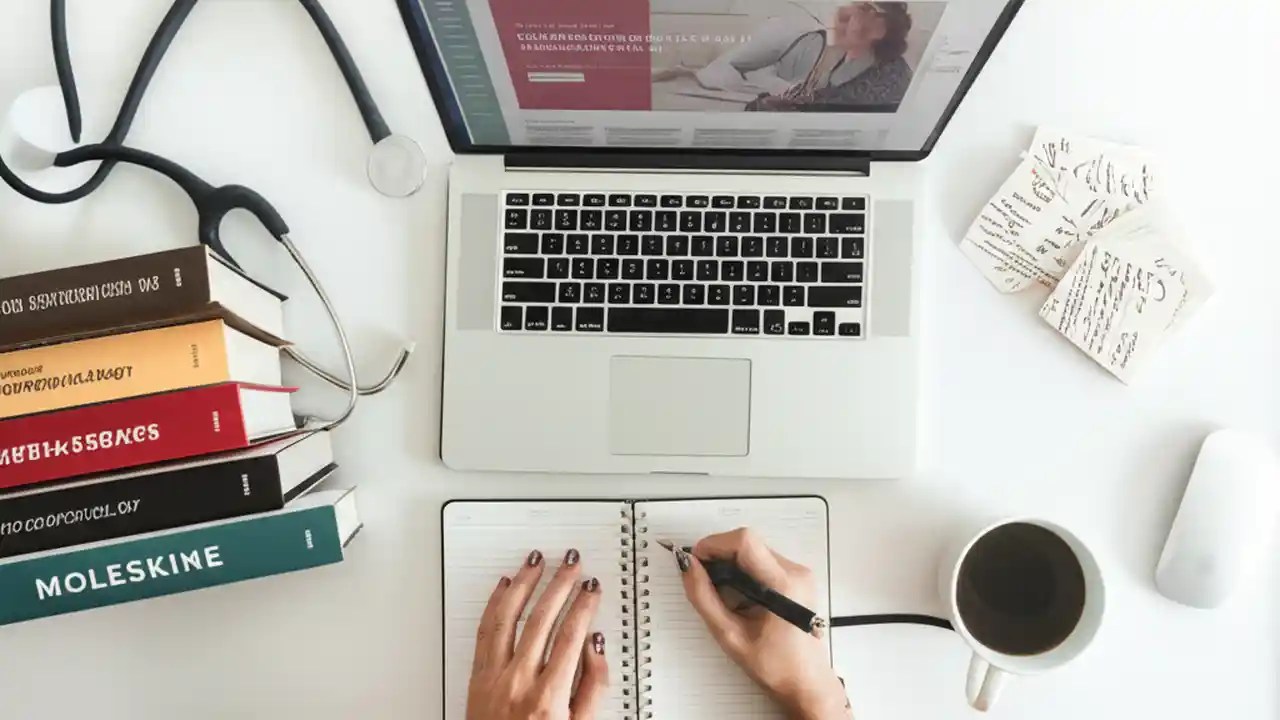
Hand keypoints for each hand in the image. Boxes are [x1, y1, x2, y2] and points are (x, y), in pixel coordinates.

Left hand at [467, 549, 608, 719]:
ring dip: (524, 584)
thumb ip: (593, 687)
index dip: (584, 605)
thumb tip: (595, 645)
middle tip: (570, 563)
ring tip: (536, 562)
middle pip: (542, 619)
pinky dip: (495, 603)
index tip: (591, 588)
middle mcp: (518, 682)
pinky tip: (504, 586)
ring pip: (509, 616)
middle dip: (559, 584)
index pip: (570, 635)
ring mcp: (494, 677)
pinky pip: (485, 630)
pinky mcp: (476, 677)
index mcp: (548, 696)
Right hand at [676, 529, 850, 719]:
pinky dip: (744, 570)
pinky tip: (738, 595)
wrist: (806, 682)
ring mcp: (799, 573)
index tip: (696, 561)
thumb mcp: (730, 635)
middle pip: (748, 543)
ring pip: (754, 550)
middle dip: (719, 555)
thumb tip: (688, 567)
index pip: (745, 542)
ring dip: (731, 563)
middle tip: (703, 580)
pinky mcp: (797, 578)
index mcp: (784, 585)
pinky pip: (763, 560)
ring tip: (722, 594)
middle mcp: (796, 572)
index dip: (714, 545)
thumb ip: (704, 598)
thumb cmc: (775, 666)